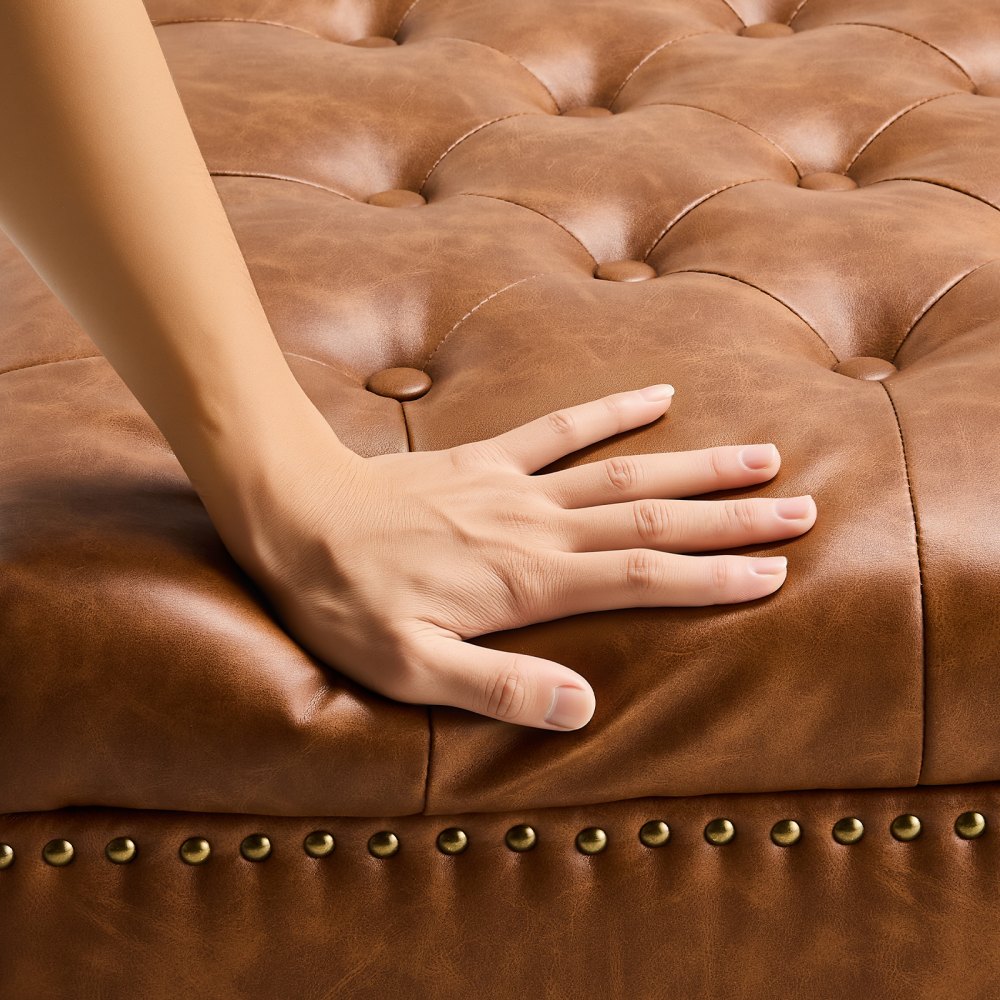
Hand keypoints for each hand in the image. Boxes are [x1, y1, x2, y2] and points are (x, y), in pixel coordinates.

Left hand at [224, 384, 816, 731]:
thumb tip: (583, 709)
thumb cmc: (347, 601)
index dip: (711, 578)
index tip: (774, 574)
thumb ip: (499, 687)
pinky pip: (560, 429)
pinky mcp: (488, 459)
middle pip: (652, 520)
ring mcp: (515, 486)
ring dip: (694, 466)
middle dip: (730, 517)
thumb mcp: (410, 669)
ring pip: (624, 472)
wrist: (294, 514)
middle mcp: (535, 527)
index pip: (641, 578)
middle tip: (800, 507)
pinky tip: (658, 395)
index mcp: (526, 583)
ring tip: (759, 456)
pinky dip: (612, 411)